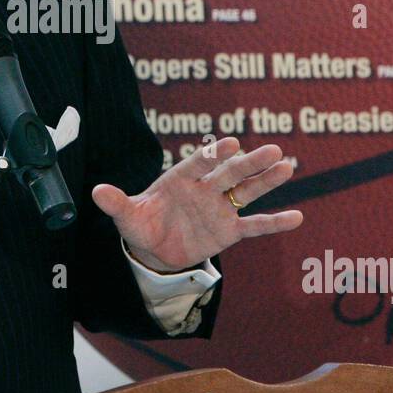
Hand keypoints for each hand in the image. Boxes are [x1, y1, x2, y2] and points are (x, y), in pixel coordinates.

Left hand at [92, 136, 301, 272]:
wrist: (154, 248)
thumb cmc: (141, 224)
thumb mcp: (126, 216)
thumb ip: (116, 203)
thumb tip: (95, 192)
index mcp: (180, 179)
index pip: (199, 163)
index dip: (213, 154)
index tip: (230, 144)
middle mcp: (204, 189)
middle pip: (229, 173)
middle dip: (249, 163)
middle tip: (273, 149)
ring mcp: (219, 208)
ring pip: (246, 191)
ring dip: (266, 180)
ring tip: (288, 166)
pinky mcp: (228, 230)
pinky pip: (254, 225)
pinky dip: (274, 223)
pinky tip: (297, 217)